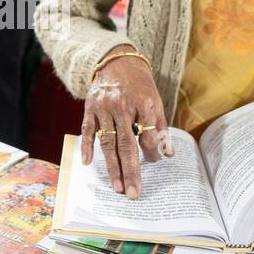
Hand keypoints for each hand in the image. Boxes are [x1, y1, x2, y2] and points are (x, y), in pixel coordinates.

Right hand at [81, 45, 172, 199]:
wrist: (117, 61)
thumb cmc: (140, 84)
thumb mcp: (155, 101)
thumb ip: (160, 128)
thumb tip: (167, 154)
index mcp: (142, 103)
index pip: (147, 135)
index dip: (152, 152)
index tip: (154, 164)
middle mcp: (121, 105)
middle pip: (126, 144)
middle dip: (131, 171)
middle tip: (133, 193)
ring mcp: (103, 107)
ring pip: (107, 142)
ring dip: (112, 166)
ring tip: (117, 186)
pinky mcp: (89, 107)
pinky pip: (87, 130)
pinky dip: (86, 146)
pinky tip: (87, 162)